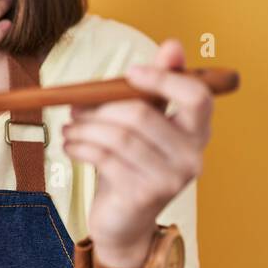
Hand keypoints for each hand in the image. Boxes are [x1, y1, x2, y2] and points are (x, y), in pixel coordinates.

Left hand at [61, 39, 212, 267]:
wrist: (124, 222)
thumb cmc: (134, 164)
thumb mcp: (146, 124)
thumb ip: (158, 88)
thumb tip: (174, 44)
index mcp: (198, 133)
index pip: (196, 96)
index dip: (163, 79)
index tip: (131, 72)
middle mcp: (192, 157)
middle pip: (142, 114)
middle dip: (101, 106)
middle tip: (75, 106)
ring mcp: (170, 180)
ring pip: (117, 136)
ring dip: (84, 127)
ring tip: (69, 127)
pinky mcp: (143, 195)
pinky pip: (104, 158)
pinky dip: (80, 146)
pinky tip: (70, 144)